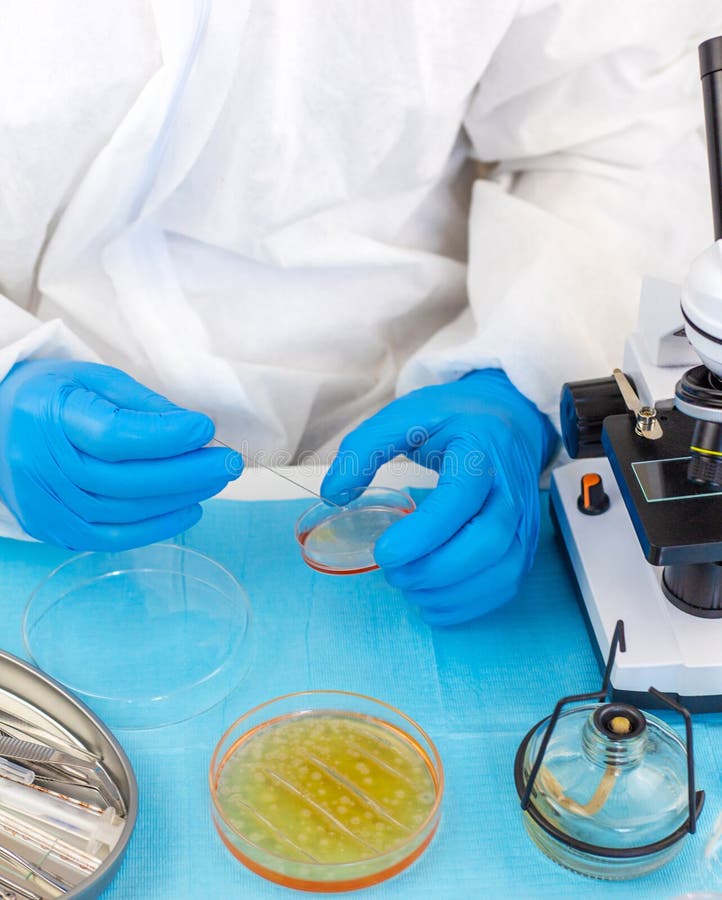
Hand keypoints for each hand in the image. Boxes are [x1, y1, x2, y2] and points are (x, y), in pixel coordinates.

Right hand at [0, 359, 241, 549]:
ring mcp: (44, 503)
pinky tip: (189, 509)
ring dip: (179, 498)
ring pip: (122, 512)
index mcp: (49, 416)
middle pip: (123, 479)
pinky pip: (110, 539)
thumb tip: (194, 431)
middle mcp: (40, 464)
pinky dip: (155, 528)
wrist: (1, 425)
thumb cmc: (56, 397)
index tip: (205, 429)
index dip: (164, 436)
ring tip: (215, 480)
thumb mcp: (95, 379)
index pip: (112, 436)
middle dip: (186, 472)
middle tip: (228, 462)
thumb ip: (143, 405)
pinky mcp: (53, 528)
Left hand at [321, 370, 556, 624]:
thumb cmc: (456, 418)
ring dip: (451, 591)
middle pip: (489, 541)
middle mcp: (511, 489)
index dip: (424, 533)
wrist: (511, 418)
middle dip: (436, 568)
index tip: (383, 552)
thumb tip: (334, 494)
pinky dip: (468, 603)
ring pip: (503, 570)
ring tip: (409, 586)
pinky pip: (506, 584)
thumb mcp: (407, 414)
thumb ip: (366, 448)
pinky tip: (432, 599)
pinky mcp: (526, 543)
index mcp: (480, 452)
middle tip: (393, 572)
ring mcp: (524, 520)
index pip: (461, 498)